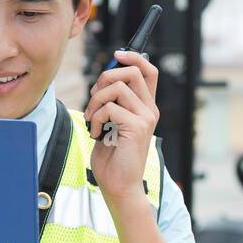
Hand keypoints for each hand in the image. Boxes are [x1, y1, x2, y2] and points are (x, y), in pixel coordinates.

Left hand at [84, 49, 159, 208]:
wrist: (119, 186)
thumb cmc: (113, 159)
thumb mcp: (110, 124)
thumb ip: (111, 103)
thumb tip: (103, 81)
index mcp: (145, 107)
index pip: (148, 71)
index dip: (133, 57)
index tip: (117, 55)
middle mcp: (149, 110)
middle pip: (132, 71)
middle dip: (105, 77)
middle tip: (93, 98)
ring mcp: (145, 118)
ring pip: (117, 87)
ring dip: (95, 100)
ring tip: (92, 119)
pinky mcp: (136, 127)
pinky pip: (109, 107)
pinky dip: (95, 118)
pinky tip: (96, 133)